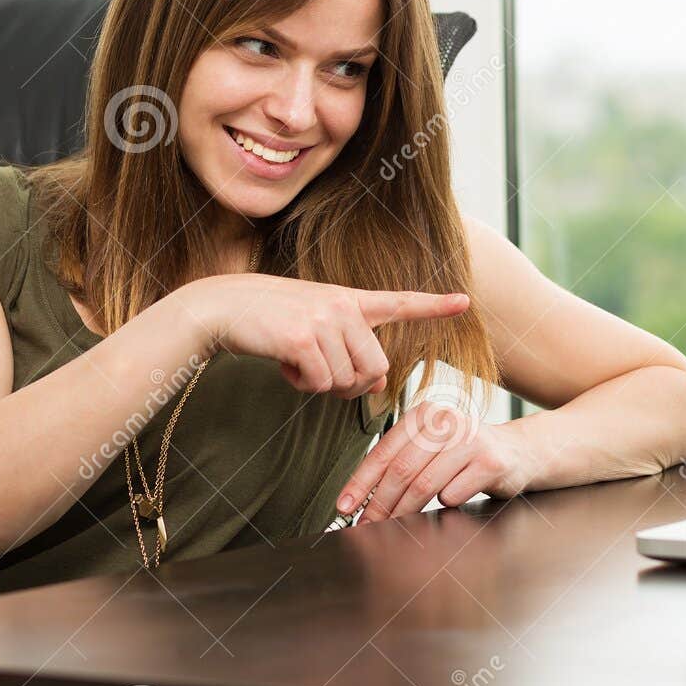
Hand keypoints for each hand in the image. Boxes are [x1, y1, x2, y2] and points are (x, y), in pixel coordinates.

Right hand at [178, 274, 468, 399]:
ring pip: (347, 380)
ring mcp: (323, 318)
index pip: (399, 301)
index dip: (434, 305)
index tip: (465, 302)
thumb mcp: (314, 326)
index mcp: (349, 300)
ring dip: (321, 385)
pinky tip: (283, 364)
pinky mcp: (302, 336)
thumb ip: (348, 347)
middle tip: (320, 374)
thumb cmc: (267, 321)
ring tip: (296, 361)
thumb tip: (374, 383)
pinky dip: (301, 385)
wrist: (220, 307)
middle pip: (375, 368)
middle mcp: (342, 305)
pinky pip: (319, 383)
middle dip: (351, 384)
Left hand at [337, 401, 531, 523]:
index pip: (384, 451)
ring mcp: (470, 440)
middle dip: (379, 504)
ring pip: (424, 484)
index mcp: (425, 414)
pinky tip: (448, 502)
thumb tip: (361, 498)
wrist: (519, 451)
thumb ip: (402, 461)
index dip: (361, 482)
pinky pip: (453, 494)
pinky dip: (444, 505)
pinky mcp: (490, 462)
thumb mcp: (433, 447)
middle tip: (366, 525)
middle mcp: (446, 421)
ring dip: (404, 512)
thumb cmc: (467, 454)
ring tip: (392, 526)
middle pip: (401, 470)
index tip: (345, 506)